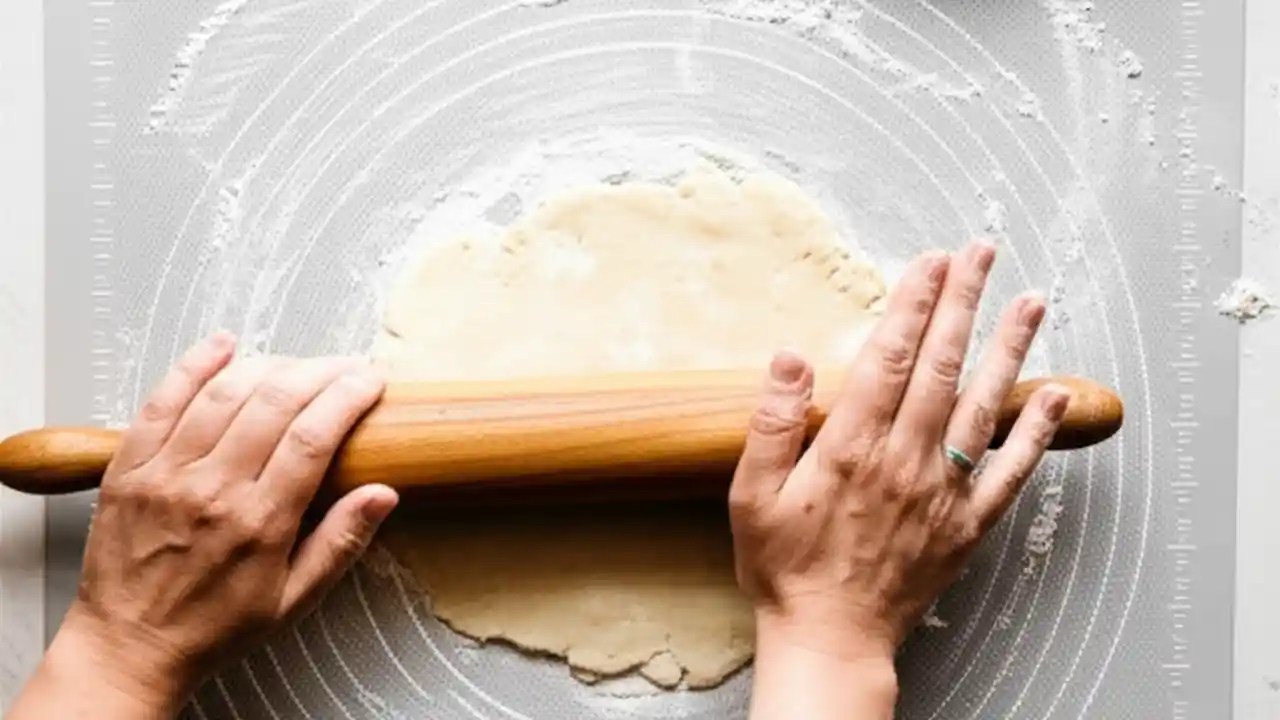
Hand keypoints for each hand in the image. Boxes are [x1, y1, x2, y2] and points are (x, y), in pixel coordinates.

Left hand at [10, 334, 398, 718]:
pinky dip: (194, 365)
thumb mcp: (294, 600)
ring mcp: (165, 474)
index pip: (314, 435)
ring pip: (224, 392)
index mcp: (259, 523)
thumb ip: (341, 543)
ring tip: (300, 364)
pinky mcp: (129, 467)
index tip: (370, 380)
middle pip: (275, 402)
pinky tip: (224, 345)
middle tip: (345, 366)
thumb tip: (384, 494)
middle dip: (320, 372)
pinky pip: (162, 399)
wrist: (129, 647)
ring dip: (270, 365)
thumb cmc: (214, 626)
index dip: (348, 396)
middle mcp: (211, 490)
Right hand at [732, 241, 1067, 718]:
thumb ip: (772, 424)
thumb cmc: (785, 567)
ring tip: (1031, 300)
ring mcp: (943, 492)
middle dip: (962, 303)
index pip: (888, 357)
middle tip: (981, 254)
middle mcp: (906, 460)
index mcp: (852, 448)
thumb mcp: (751, 495)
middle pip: (941, 366)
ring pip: (982, 405)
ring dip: (1009, 348)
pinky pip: (1011, 472)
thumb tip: (790, 358)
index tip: (930, 261)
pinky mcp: (966, 524)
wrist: (829, 638)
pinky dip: (1037, 432)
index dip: (912, 304)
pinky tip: (1053, 394)